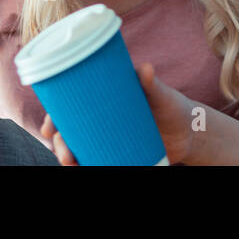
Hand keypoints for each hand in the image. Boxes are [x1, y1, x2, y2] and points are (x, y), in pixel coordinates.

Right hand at [39, 63, 199, 164]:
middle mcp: (100, 118)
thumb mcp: (160, 94)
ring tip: (72, 165)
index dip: (54, 114)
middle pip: (69, 130)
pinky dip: (84, 166)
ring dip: (68, 158)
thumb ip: (151, 83)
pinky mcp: (116, 154)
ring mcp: (107, 137)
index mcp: (102, 98)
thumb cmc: (171, 105)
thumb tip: (146, 68)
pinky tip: (80, 170)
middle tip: (63, 152)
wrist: (189, 132)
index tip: (49, 126)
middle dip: (59, 142)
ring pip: (78, 148)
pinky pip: (94, 160)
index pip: (70, 104)